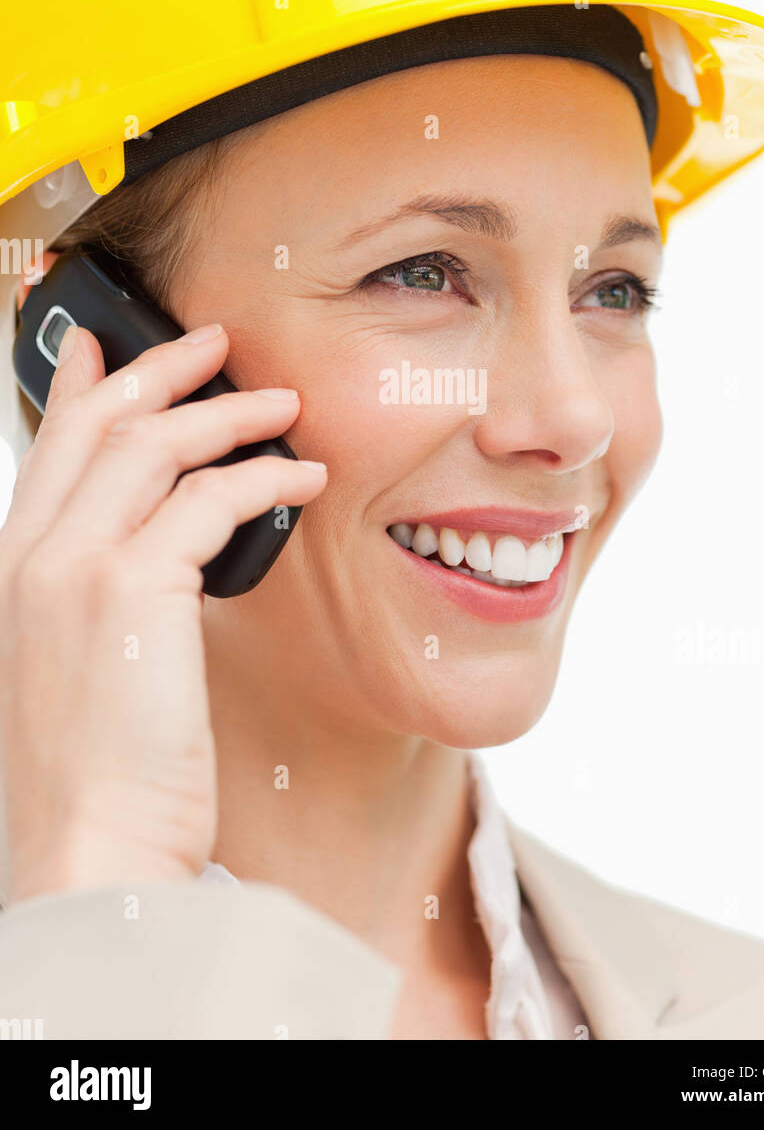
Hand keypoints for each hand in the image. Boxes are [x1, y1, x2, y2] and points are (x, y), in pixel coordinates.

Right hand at [0, 321, 326, 902]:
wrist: (88, 851)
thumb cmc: (96, 777)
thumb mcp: (77, 669)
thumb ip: (100, 600)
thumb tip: (160, 556)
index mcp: (13, 572)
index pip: (49, 450)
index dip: (82, 386)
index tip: (108, 345)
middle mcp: (32, 557)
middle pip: (101, 424)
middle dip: (163, 370)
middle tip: (217, 343)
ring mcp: (74, 568)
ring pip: (155, 445)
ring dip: (228, 414)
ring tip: (284, 404)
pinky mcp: (131, 589)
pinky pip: (210, 500)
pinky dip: (264, 479)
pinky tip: (303, 481)